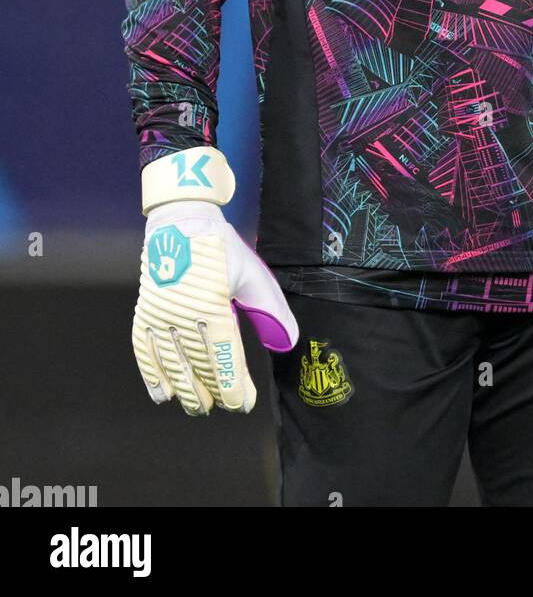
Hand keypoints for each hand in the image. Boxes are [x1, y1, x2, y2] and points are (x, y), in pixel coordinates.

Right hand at [132, 200, 298, 415]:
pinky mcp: (145, 313)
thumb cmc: (220, 248)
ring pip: (173, 364)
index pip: (225, 356)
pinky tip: (164, 395)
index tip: (242, 403)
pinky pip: (146, 352)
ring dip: (186, 390)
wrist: (180, 222)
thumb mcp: (253, 274)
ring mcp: (160, 315)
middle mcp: (183, 314)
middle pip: (198, 365)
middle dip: (212, 391)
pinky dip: (153, 376)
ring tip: (199, 406)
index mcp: (212, 304)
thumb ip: (270, 310)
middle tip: (223, 407)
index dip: (233, 385)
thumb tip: (288, 341)